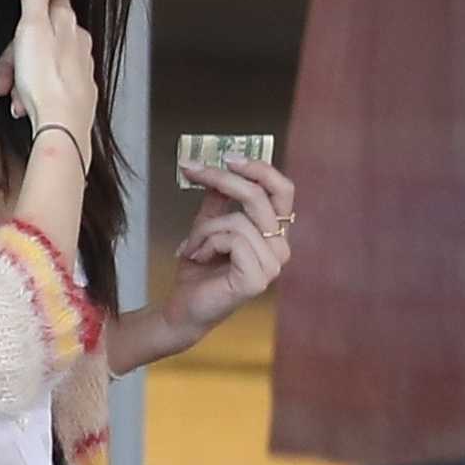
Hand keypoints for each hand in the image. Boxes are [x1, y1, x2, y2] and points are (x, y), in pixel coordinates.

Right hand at [0, 0, 97, 162]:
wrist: (62, 129)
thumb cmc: (45, 80)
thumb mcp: (32, 27)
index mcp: (68, 23)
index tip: (18, 8)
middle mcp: (79, 44)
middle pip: (43, 35)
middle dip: (16, 54)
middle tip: (2, 77)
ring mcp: (81, 71)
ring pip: (44, 63)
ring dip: (21, 78)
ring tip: (11, 97)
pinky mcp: (78, 96)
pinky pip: (50, 87)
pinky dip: (34, 93)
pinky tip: (24, 106)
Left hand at [162, 158, 294, 346]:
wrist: (182, 308)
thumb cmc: (198, 269)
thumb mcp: (208, 224)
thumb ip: (219, 198)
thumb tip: (220, 164)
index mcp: (275, 233)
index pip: (282, 190)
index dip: (259, 168)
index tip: (227, 156)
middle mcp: (280, 249)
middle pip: (260, 196)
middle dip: (223, 180)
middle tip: (194, 170)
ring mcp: (272, 266)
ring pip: (239, 220)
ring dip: (205, 228)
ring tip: (192, 246)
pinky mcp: (257, 279)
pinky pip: (233, 239)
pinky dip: (207, 243)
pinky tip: (197, 258)